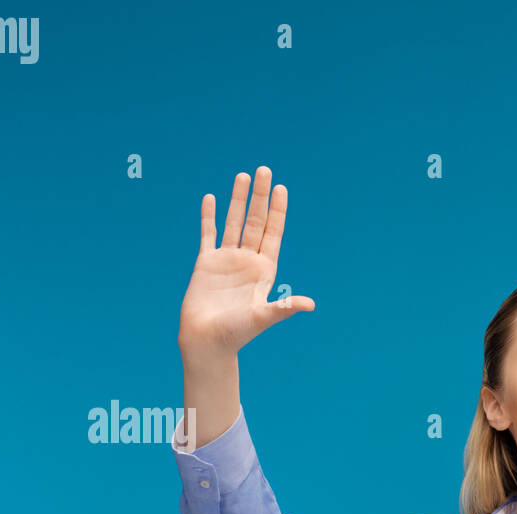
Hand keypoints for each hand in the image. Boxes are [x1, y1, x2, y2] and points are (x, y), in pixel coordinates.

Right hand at [178, 166, 313, 359]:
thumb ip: (284, 308)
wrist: (207, 341)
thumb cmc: (237, 333)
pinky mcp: (206, 263)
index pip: (273, 234)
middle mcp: (248, 261)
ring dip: (237, 199)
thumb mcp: (263, 317)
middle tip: (264, 169)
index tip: (281, 188)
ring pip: (233, 223)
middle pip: (255, 222)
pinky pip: (208, 234)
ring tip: (243, 175)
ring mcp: (227, 260)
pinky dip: (210, 216)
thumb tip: (310, 304)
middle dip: (260, 197)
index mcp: (265, 271)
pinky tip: (212, 198)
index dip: (277, 211)